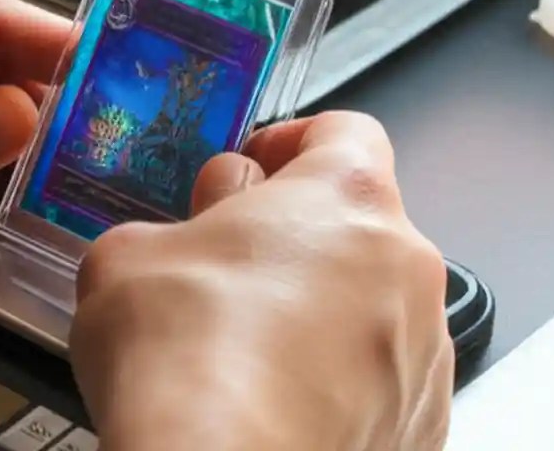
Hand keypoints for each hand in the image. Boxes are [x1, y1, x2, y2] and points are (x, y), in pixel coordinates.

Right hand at [69, 112, 452, 450]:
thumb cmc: (185, 361)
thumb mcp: (130, 253)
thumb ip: (174, 226)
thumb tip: (187, 237)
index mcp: (348, 197)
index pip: (346, 131)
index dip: (292, 142)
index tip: (253, 167)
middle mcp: (405, 267)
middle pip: (357, 224)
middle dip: (295, 237)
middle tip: (229, 263)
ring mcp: (423, 353)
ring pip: (373, 306)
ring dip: (319, 311)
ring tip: (245, 348)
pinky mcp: (419, 424)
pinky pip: (380, 380)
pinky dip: (337, 382)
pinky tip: (274, 400)